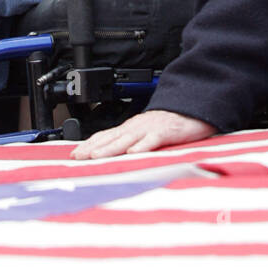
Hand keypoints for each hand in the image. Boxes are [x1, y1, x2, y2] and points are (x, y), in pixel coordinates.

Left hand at [71, 109, 216, 158]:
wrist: (193, 108)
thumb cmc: (170, 124)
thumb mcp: (146, 134)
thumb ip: (131, 143)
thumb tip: (114, 156)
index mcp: (130, 128)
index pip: (105, 136)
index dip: (88, 145)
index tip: (74, 154)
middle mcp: (136, 127)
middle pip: (111, 138)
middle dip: (92, 148)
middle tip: (77, 158)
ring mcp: (150, 129)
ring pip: (127, 139)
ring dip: (110, 148)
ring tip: (97, 156)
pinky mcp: (166, 132)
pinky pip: (152, 140)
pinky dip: (142, 146)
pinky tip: (133, 153)